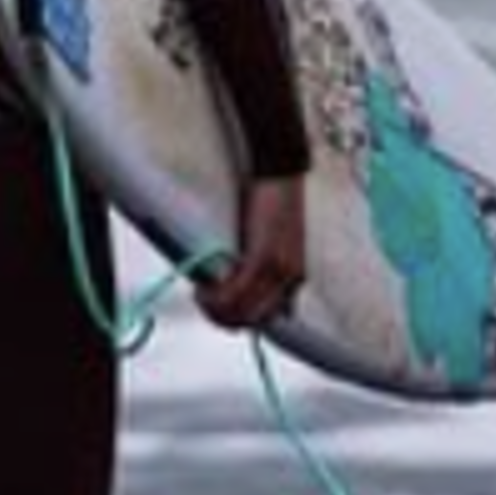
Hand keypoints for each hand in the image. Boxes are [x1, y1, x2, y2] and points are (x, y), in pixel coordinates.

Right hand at [198, 172, 306, 333]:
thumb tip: (234, 283)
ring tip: (199, 296)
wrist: (279, 173)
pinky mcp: (263, 257)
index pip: (269, 317)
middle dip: (224, 320)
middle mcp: (291, 280)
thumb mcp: (276, 242)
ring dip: (216, 311)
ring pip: (243, 311)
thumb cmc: (274, 202)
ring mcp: (278, 271)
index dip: (241, 321)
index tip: (221, 314)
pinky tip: (202, 289)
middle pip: (254, 321)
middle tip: (203, 306)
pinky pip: (236, 290)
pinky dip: (216, 296)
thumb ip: (264, 267)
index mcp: (296, 278)